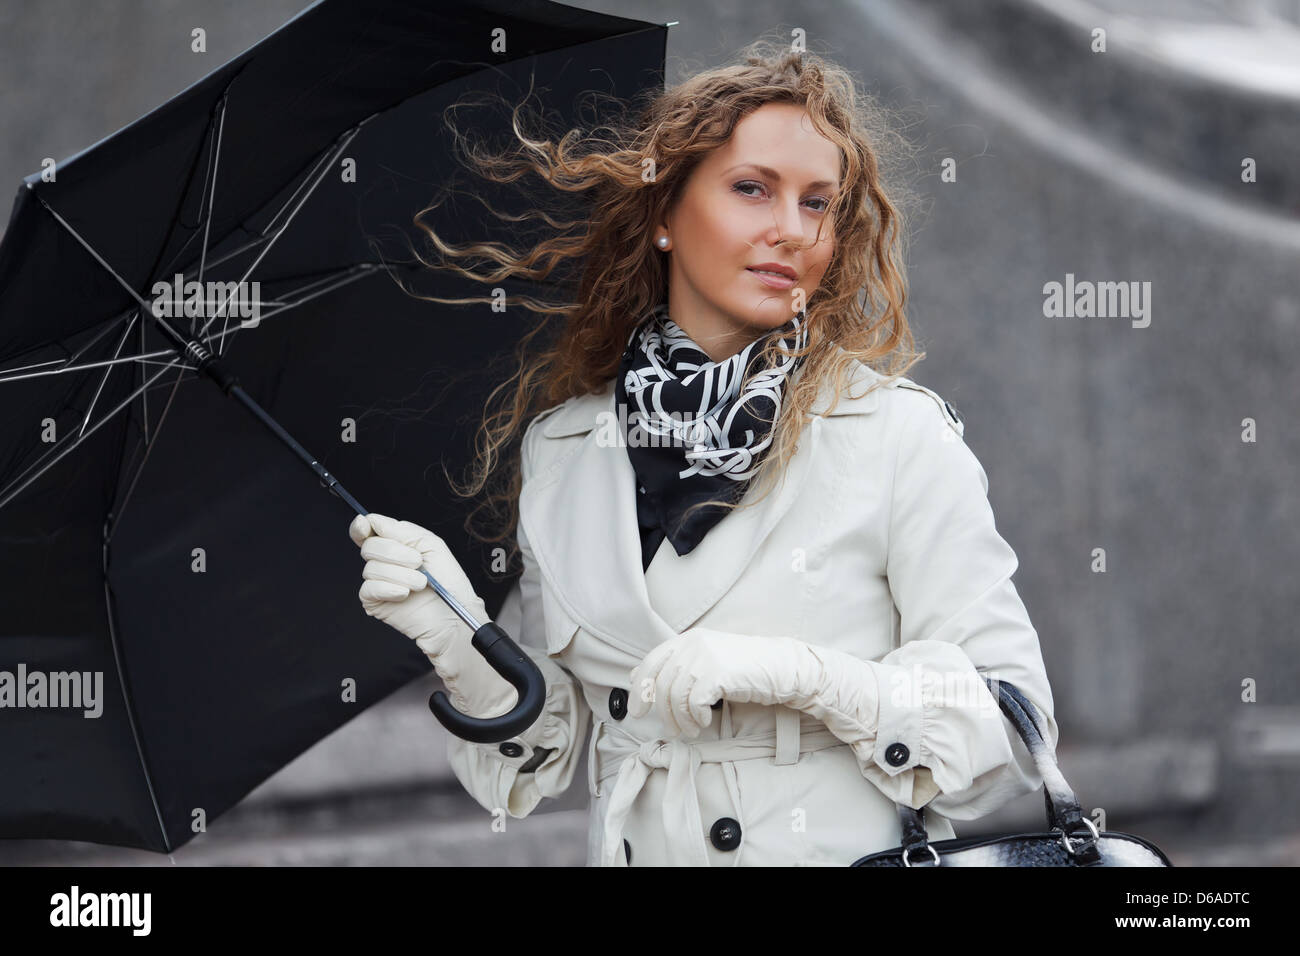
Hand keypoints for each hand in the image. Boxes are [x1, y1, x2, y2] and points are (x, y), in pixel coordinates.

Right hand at [349, 513, 515, 717]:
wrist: (453, 616)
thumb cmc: (447, 582)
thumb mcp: (431, 545)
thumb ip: (402, 530)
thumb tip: (371, 520)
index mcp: (396, 545)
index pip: (369, 530)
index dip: (363, 526)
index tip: (365, 524)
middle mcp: (384, 562)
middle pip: (369, 546)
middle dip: (396, 553)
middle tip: (418, 563)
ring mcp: (377, 582)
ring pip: (371, 568)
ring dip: (400, 574)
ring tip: (420, 584)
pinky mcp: (374, 602)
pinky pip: (369, 588)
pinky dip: (389, 588)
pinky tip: (404, 594)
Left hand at [627, 627, 820, 737]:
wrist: (780, 667)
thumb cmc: (744, 668)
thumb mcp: (705, 662)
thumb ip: (675, 666)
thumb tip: (636, 675)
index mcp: (687, 639)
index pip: (651, 663)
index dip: (639, 689)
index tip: (638, 711)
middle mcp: (693, 645)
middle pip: (661, 684)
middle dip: (663, 713)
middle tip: (673, 730)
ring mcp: (705, 657)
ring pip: (675, 696)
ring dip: (681, 720)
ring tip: (692, 730)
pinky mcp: (718, 673)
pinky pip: (694, 702)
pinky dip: (697, 717)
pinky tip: (706, 721)